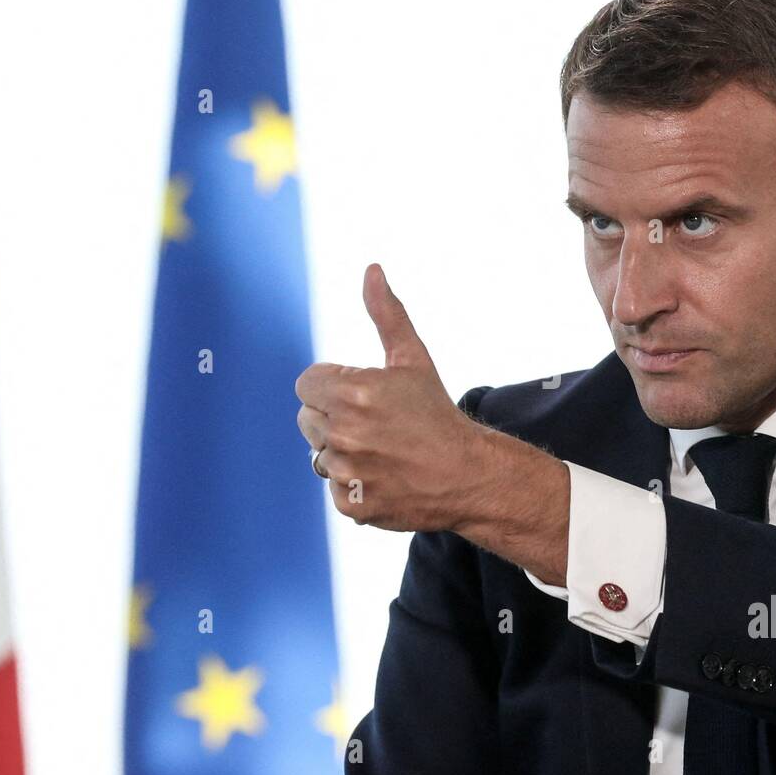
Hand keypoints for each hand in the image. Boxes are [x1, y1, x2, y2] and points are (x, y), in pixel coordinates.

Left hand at [295, 263, 489, 532]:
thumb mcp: (413, 359)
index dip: (332, 387)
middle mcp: (345, 433)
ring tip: (383, 453)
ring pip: (318, 455)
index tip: (364, 397)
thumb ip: (386, 314)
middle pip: (307, 419)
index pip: (306, 384)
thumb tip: (372, 269)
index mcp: (353, 392)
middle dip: (334, 419)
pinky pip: (334, 488)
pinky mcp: (351, 505)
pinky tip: (385, 477)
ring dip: (344, 454)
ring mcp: (347, 472)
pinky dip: (354, 485)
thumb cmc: (437, 413)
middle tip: (377, 425)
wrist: (469, 474)